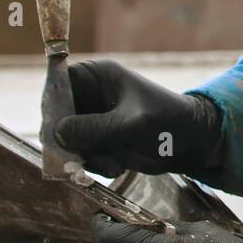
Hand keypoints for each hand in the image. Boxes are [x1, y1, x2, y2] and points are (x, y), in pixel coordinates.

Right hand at [54, 59, 224, 177]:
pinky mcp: (97, 140)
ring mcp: (92, 118)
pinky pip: (79, 154)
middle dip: (67, 140)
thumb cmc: (167, 122)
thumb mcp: (132, 125)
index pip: (58, 83)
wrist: (190, 144)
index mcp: (97, 76)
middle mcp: (90, 95)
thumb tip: (56, 133)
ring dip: (83, 157)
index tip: (55, 132)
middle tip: (79, 160)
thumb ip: (95, 128)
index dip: (52, 107)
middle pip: (57, 115)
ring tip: (111, 165)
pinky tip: (116, 167)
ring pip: (66, 140)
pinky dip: (92, 165)